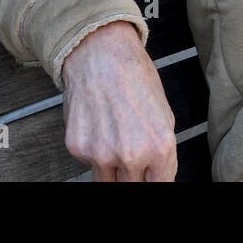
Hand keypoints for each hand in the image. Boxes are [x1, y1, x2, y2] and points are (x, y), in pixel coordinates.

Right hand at [61, 20, 177, 181]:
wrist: (102, 55)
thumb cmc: (135, 77)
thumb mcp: (164, 114)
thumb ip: (161, 150)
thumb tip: (158, 173)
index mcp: (160, 147)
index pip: (160, 185)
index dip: (156, 181)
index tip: (150, 177)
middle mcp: (132, 155)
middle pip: (132, 187)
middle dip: (134, 175)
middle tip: (131, 154)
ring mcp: (102, 154)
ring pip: (107, 181)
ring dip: (112, 168)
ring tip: (115, 136)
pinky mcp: (78, 149)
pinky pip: (89, 162)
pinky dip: (94, 150)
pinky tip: (99, 124)